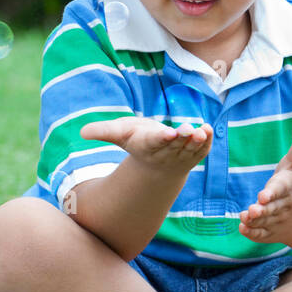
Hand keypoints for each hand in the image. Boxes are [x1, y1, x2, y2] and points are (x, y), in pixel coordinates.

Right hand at [79, 117, 213, 173]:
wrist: (158, 162)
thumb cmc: (137, 140)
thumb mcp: (119, 134)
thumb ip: (104, 131)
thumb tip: (82, 132)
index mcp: (148, 145)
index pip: (155, 142)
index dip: (162, 138)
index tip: (168, 133)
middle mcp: (166, 152)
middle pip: (175, 145)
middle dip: (182, 137)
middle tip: (188, 130)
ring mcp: (182, 154)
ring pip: (190, 148)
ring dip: (197, 141)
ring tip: (201, 131)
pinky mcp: (195, 153)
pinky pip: (202, 149)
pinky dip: (207, 140)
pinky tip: (209, 129)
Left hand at [239, 124, 291, 248]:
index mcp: (289, 188)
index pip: (281, 189)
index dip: (272, 192)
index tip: (263, 195)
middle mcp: (284, 206)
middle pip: (272, 208)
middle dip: (262, 210)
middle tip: (251, 210)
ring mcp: (277, 221)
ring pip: (265, 222)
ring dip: (254, 221)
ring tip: (244, 217)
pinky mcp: (271, 233)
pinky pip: (261, 235)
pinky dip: (252, 233)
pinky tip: (242, 228)